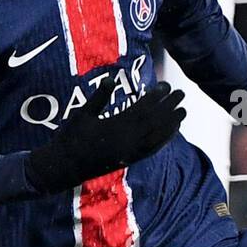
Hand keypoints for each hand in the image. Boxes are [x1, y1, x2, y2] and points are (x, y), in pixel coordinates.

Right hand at [26, 73, 184, 192]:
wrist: (64, 168)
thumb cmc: (70, 137)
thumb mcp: (82, 114)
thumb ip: (99, 98)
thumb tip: (112, 79)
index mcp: (116, 127)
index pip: (142, 109)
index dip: (156, 97)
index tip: (165, 85)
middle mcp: (127, 141)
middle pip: (155, 121)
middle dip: (169, 107)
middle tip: (181, 93)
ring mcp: (130, 152)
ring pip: (157, 136)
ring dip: (172, 123)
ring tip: (183, 111)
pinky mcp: (130, 160)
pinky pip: (152, 149)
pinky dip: (164, 140)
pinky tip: (172, 133)